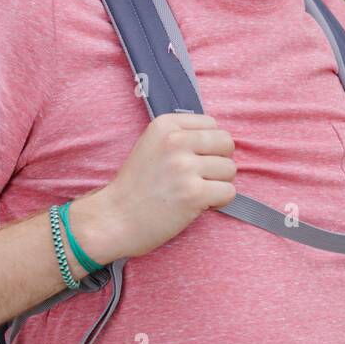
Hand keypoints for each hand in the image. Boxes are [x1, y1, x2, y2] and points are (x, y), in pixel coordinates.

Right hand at [86, 113, 236, 260]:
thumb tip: (221, 141)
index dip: (209, 146)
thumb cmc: (135, 186)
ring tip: (194, 192)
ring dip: (218, 183)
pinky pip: (229, 192)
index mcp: (166, 125)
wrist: (114, 219)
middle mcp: (175, 141)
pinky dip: (218, 201)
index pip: (213, 124)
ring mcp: (184, 167)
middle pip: (226, 143)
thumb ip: (182, 136)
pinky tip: (198, 205)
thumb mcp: (152, 145)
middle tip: (199, 177)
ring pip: (230, 169)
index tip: (191, 160)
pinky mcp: (193, 194)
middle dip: (219, 162)